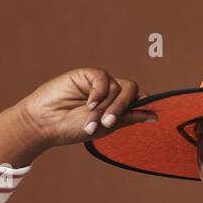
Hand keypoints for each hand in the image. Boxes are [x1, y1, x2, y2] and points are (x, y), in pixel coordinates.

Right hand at [18, 67, 157, 148]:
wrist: (46, 123)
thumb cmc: (73, 128)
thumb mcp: (106, 126)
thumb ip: (130, 118)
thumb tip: (155, 116)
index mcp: (117, 106)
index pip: (138, 99)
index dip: (144, 104)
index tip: (153, 116)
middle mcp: (111, 93)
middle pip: (131, 90)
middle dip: (123, 107)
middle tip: (107, 121)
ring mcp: (99, 83)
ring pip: (118, 87)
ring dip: (106, 106)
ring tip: (91, 119)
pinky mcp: (86, 75)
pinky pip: (103, 78)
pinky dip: (99, 92)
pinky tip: (89, 104)